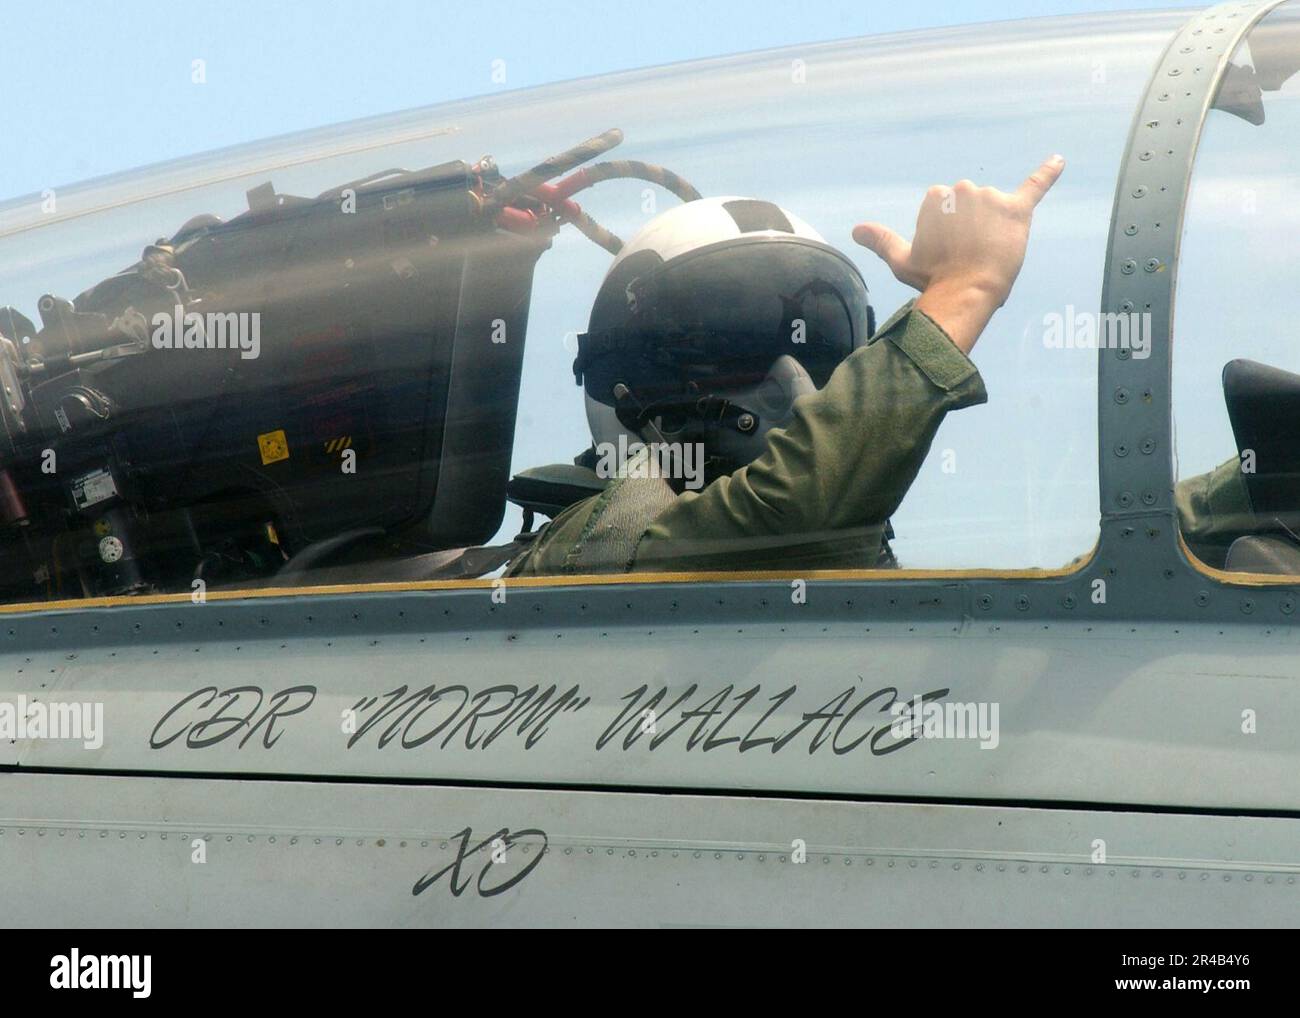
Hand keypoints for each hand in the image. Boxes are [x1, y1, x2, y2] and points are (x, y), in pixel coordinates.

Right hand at [851, 155, 1063, 354]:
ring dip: (991, 226)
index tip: (944, 251)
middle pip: (968, 203)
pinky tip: (1060, 160)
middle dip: (968, 227)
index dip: (945, 232)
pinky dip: (1049, 172)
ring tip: (984, 253)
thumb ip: (882, 240)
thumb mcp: (902, 259)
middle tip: (965, 255)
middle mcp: (963, 189)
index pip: (943, 206)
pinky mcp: (1017, 209)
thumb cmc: (933, 277)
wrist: (966, 290)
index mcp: (936, 195)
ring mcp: (990, 198)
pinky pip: (1036, 185)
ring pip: (992, 205)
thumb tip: (855, 230)